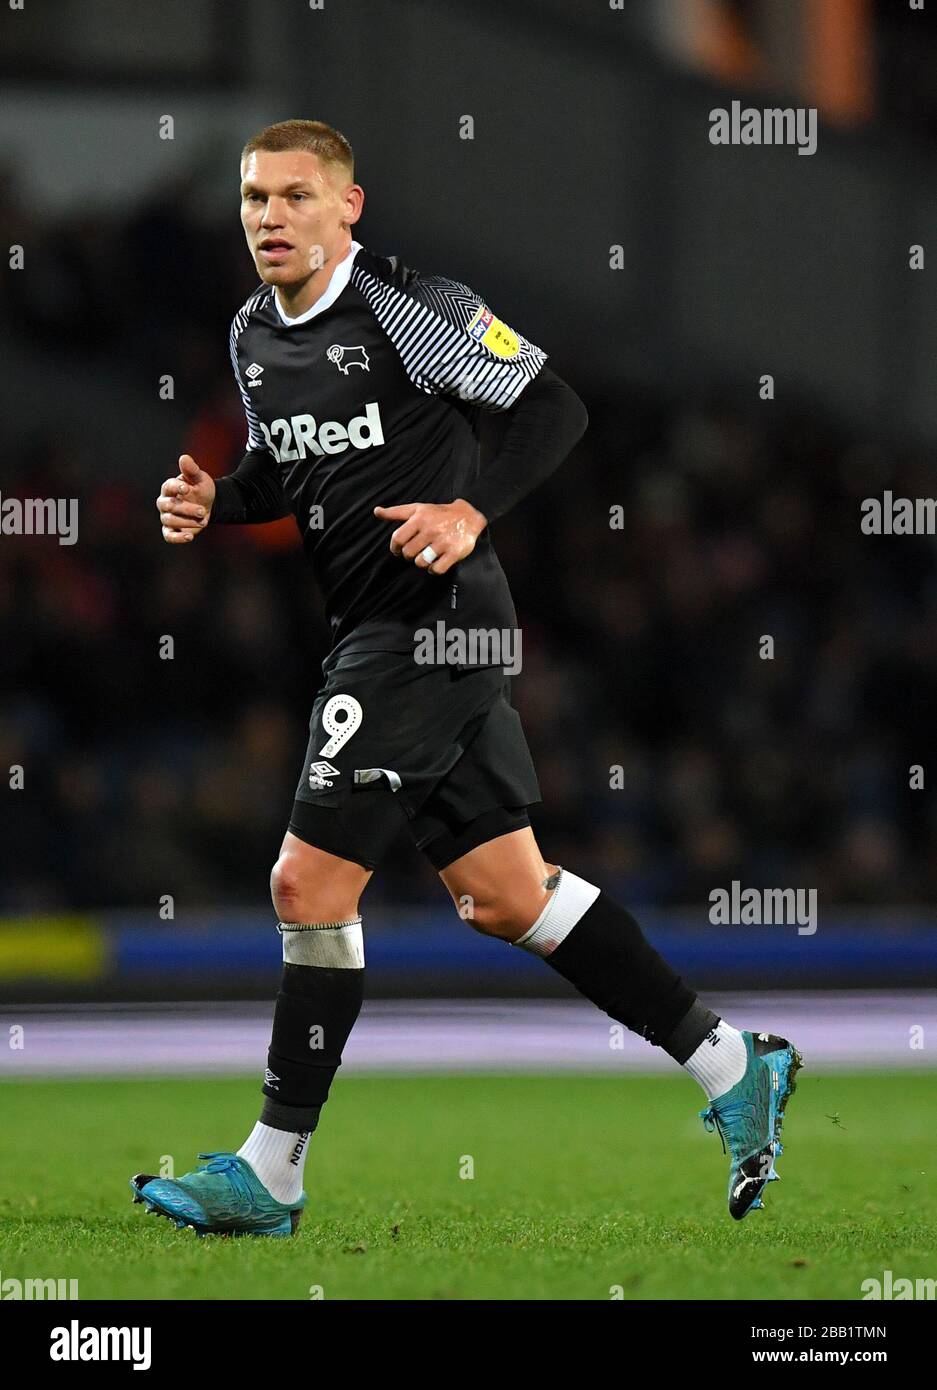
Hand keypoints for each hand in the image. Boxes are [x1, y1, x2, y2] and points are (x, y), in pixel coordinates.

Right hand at [156, 455, 216, 544]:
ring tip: (203, 520)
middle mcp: (164, 503)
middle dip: (186, 509)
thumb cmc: (200, 488)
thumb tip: (184, 457)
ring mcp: (166, 517)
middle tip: (203, 510)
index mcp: (169, 487)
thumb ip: (191, 469)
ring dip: (187, 522)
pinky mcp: (171, 530)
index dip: (176, 487)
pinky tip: (190, 537)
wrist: (209, 504)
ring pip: (170, 521)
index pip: (168, 487)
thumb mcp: (199, 478)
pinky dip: (178, 538)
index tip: (187, 488)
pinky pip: (169, 536)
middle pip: (169, 506)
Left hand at [373, 498, 487, 575]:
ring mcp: (443, 542)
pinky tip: (435, 562)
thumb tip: (376, 511)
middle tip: (415, 551)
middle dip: (409, 555)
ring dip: (421, 562)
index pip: (398, 538)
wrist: (469, 516)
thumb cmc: (439, 514)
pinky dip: (433, 569)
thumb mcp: (418, 509)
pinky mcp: (454, 552)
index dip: (395, 547)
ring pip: (420, 562)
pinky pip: (436, 569)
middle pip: (408, 553)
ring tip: (426, 556)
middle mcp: (431, 530)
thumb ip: (396, 512)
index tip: (398, 549)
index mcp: (420, 518)